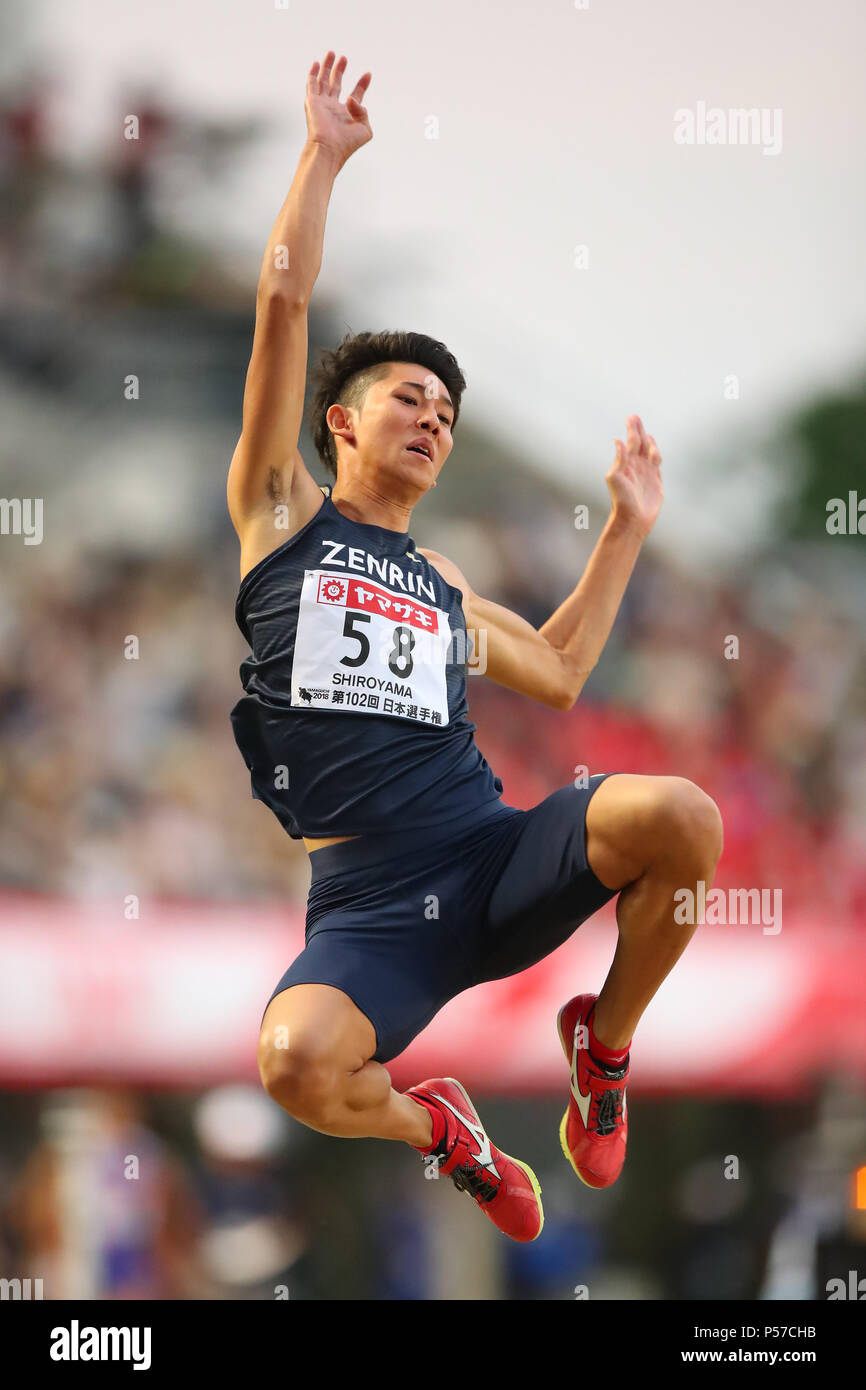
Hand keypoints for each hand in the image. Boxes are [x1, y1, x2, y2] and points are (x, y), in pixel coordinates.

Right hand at [305, 51, 371, 167]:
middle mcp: (334, 108)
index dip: (362, 84)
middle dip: (341, 70)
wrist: (329, 149)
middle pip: (337, 84)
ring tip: (332, 53)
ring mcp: (323, 104)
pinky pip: (312, 84)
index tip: (368, 74)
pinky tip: (317, 63)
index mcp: (347, 114)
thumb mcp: (365, 129)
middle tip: (344, 58)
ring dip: (328, 67)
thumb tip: (352, 98)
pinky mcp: (312, 102)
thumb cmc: (347, 144)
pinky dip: (313, 73)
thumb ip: (363, 112)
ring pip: (324, 80)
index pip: (356, 94)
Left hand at [606, 415, 662, 537]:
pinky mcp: (655, 483)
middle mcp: (636, 467)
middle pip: (639, 444)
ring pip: (649, 453)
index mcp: (627, 464)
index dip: (632, 430)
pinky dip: (656, 457)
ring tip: (646, 434)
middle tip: (635, 417)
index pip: (631, 442)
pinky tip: (654, 453)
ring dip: (648, 442)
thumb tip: (619, 441)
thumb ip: (619, 459)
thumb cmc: (621, 501)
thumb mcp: (615, 478)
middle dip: (638, 431)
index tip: (631, 417)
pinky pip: (656, 466)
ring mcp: (646, 474)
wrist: (632, 520)